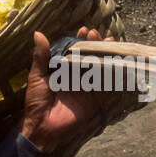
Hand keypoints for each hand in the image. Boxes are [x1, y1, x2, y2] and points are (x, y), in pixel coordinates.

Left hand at [20, 27, 115, 153]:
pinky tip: (119, 63)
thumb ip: (41, 57)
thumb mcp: (36, 77)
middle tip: (97, 34)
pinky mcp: (95, 100)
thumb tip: (38, 34)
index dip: (80, 40)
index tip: (84, 30)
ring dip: (106, 56)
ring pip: (100, 68)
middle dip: (95, 45)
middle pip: (90, 57)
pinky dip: (114, 76)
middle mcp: (77, 77)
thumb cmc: (36, 102)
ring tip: (110, 43)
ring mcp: (87, 88)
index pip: (75, 51)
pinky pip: (107, 86)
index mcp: (63, 70)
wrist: (42, 126)